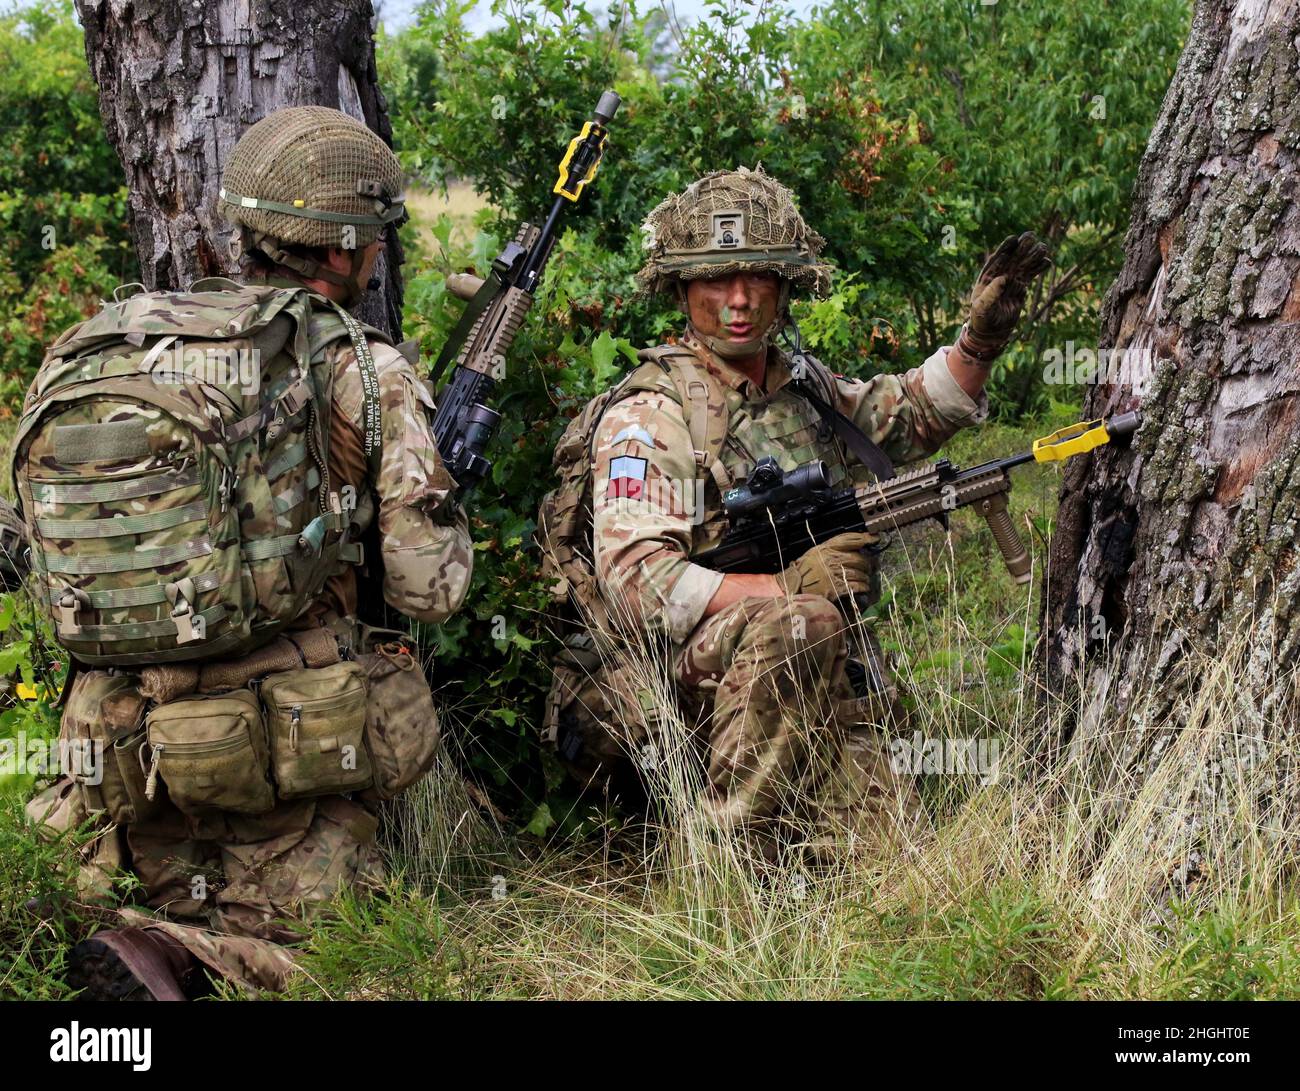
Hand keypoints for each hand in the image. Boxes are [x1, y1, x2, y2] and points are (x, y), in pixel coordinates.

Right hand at [777, 532, 878, 599]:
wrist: (794, 587)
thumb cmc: (804, 570)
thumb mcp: (814, 553)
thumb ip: (830, 549)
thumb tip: (851, 548)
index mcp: (826, 548)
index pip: (849, 539)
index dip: (863, 538)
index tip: (874, 538)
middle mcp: (831, 559)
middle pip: (857, 558)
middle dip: (867, 563)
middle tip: (870, 566)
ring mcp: (834, 573)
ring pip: (858, 572)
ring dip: (865, 577)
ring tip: (866, 579)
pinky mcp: (836, 587)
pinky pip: (856, 585)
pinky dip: (862, 586)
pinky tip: (864, 588)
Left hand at [958, 231, 1051, 363]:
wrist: (991, 332)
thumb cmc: (982, 321)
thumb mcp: (982, 309)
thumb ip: (990, 294)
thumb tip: (1003, 278)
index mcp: (986, 278)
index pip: (996, 260)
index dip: (1004, 250)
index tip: (1013, 239)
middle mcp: (999, 277)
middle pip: (1012, 260)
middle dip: (1021, 249)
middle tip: (1031, 236)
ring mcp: (1011, 281)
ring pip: (1023, 266)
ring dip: (1032, 257)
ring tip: (1043, 247)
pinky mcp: (1020, 288)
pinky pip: (1030, 276)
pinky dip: (1038, 269)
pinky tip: (1047, 262)